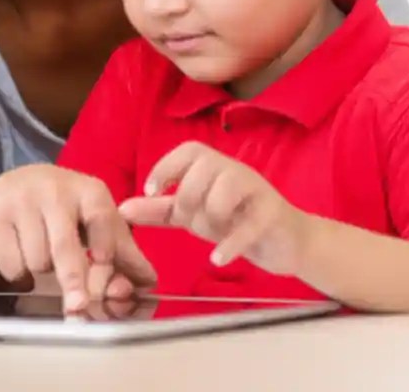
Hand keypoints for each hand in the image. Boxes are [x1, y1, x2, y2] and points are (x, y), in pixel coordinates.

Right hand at [0, 164, 156, 311]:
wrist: (15, 186)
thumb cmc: (67, 209)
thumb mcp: (97, 219)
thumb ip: (122, 251)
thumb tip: (149, 281)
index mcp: (88, 190)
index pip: (101, 220)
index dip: (105, 248)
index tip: (105, 267)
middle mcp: (54, 191)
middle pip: (65, 246)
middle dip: (73, 280)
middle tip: (78, 307)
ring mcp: (21, 203)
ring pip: (38, 260)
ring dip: (44, 272)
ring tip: (45, 258)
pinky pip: (12, 264)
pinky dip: (20, 273)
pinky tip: (22, 257)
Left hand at [118, 142, 314, 275]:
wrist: (286, 243)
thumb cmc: (236, 222)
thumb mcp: (193, 215)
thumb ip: (159, 210)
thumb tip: (122, 208)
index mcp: (214, 168)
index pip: (188, 151)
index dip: (166, 168)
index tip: (152, 191)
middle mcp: (235, 172)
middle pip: (204, 167)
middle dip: (188, 197)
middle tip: (188, 220)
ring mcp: (257, 191)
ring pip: (226, 187)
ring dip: (211, 214)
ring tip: (210, 234)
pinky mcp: (273, 215)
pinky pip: (250, 224)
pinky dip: (230, 243)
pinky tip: (218, 258)